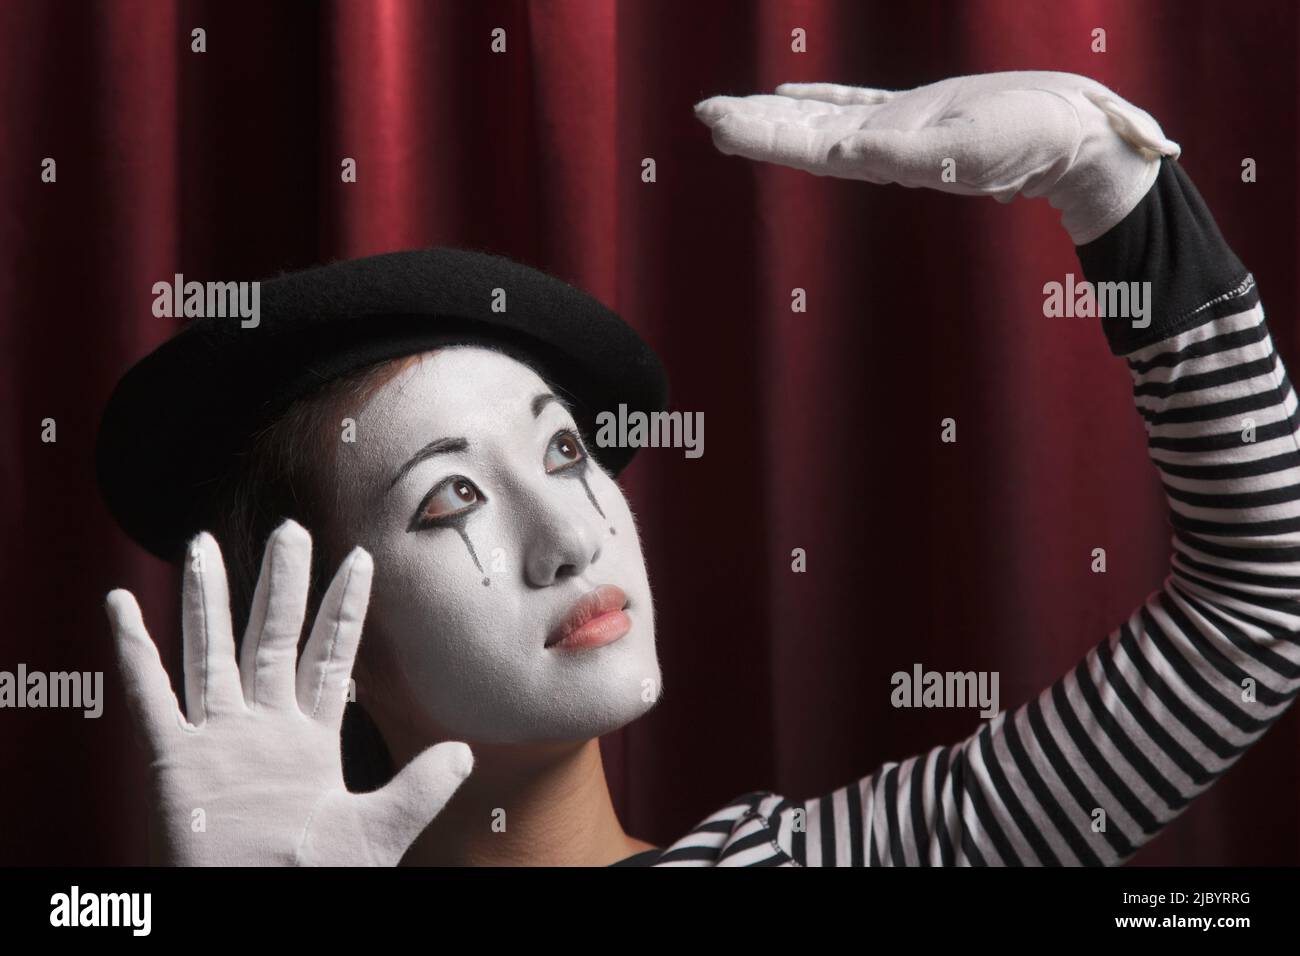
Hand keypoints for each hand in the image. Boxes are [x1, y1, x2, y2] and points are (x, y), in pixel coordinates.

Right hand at [105, 519, 472, 865]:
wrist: (257, 912)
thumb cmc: (311, 881)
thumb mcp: (378, 832)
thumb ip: (419, 788)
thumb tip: (464, 751)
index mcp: (310, 738)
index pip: (330, 655)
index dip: (345, 609)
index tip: (362, 559)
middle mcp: (262, 726)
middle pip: (271, 636)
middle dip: (281, 583)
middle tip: (291, 528)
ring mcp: (217, 738)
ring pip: (211, 651)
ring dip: (208, 599)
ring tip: (202, 545)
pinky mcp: (175, 760)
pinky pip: (151, 696)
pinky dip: (135, 652)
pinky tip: (124, 607)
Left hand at [694, 71, 1179, 243]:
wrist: (1074, 139)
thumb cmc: (1030, 139)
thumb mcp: (968, 145)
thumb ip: (907, 151)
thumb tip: (845, 152)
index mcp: (886, 155)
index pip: (808, 145)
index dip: (761, 134)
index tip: (718, 124)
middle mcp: (881, 147)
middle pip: (803, 135)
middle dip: (754, 124)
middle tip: (705, 111)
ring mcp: (896, 129)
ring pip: (820, 118)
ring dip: (775, 114)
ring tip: (731, 106)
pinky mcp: (915, 112)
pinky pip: (851, 101)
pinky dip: (817, 96)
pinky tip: (791, 93)